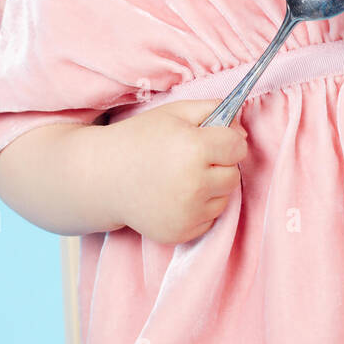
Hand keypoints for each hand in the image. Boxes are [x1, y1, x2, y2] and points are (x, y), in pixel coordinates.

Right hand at [104, 99, 248, 244]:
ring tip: (181, 178)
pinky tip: (175, 197)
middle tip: (192, 159)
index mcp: (194, 149)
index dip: (226, 141)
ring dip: (211, 189)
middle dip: (220, 165)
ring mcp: (188, 212)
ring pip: (224, 199)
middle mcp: (194, 184)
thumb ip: (212, 110)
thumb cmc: (138, 139)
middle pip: (233, 175)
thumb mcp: (173, 113)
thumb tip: (241, 132)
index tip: (212, 140)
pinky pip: (209, 220)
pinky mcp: (181, 233)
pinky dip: (199, 209)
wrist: (102, 177)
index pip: (237, 147)